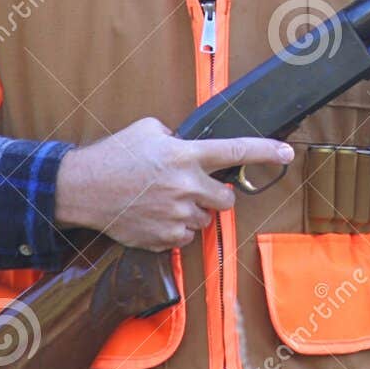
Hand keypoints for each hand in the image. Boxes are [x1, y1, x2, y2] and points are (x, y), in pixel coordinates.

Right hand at [53, 117, 293, 250]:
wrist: (82, 188)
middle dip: (216, 195)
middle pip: (226, 199)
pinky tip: (154, 216)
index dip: (265, 152)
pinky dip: (174, 229)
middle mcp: (186, 186)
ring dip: (192, 212)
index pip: (235, 152)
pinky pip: (184, 237)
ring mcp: (176, 215)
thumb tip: (191, 147)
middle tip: (193, 188)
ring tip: (163, 201)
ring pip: (204, 219)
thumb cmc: (114, 155)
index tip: (287, 153)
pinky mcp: (163, 238)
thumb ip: (178, 138)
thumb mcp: (149, 130)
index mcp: (186, 156)